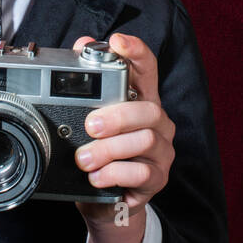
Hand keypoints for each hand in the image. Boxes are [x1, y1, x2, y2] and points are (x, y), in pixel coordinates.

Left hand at [71, 32, 174, 242]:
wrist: (105, 201)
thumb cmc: (99, 155)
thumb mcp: (88, 122)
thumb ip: (87, 86)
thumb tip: (81, 46)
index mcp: (141, 101)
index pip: (147, 68)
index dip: (136, 52)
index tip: (118, 41)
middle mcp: (157, 123)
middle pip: (149, 109)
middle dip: (117, 116)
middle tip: (89, 126)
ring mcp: (161, 152)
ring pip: (146, 140)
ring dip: (109, 150)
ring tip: (84, 160)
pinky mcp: (157, 178)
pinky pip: (142, 172)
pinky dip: (114, 174)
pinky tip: (97, 177)